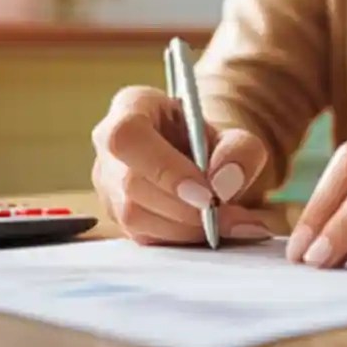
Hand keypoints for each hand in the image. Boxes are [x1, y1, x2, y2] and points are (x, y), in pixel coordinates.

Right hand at [90, 86, 275, 244]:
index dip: (164, 168)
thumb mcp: (235, 135)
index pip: (127, 136)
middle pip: (131, 183)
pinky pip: (143, 236)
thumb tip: (224, 185)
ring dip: (186, 227)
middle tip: (229, 214)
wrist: (198, 160)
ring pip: (133, 216)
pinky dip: (181, 239)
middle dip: (184, 207)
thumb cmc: (208, 142)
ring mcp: (107, 184)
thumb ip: (240, 152)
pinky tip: (209, 231)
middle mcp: (108, 146)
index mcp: (132, 106)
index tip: (207, 194)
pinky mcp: (116, 216)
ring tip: (228, 224)